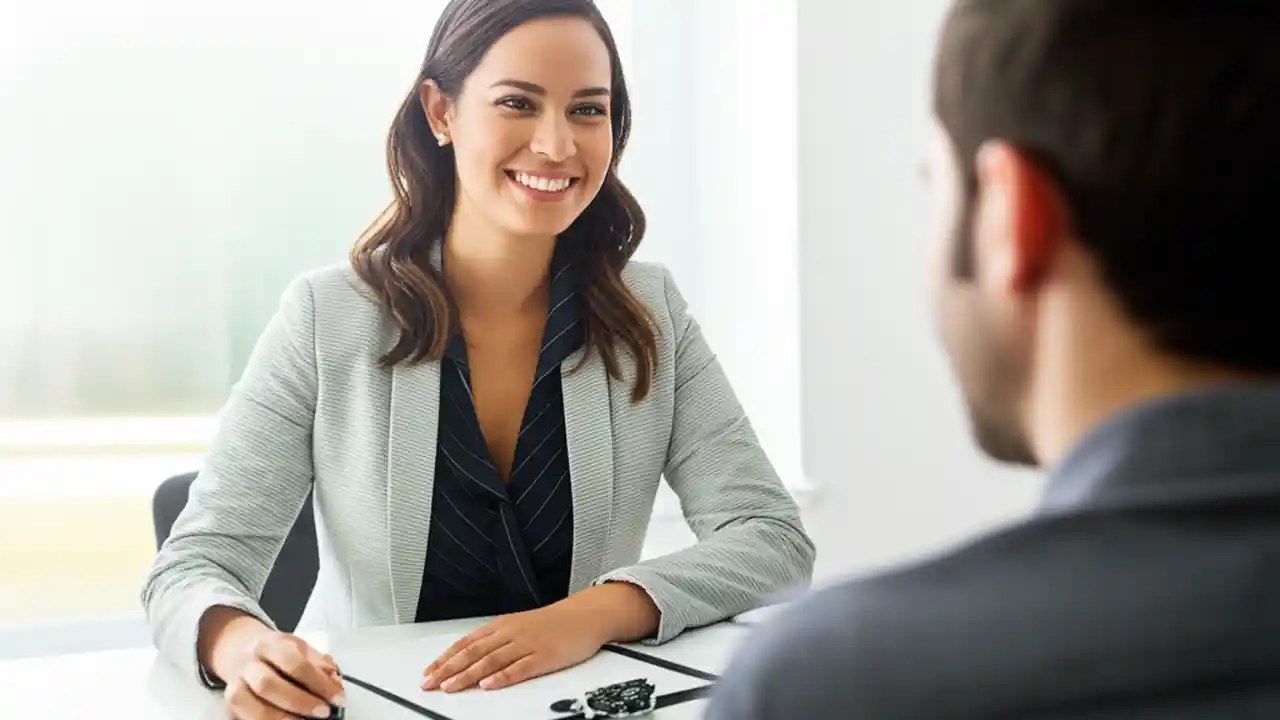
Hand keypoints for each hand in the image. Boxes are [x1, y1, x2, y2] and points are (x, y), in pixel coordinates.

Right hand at [220, 632, 345, 719]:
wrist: (244, 652)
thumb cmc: (280, 654)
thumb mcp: (302, 649)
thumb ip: (320, 665)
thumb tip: (335, 684)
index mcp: (269, 644)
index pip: (294, 662)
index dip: (318, 683)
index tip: (338, 699)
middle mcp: (248, 663)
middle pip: (267, 684)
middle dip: (299, 702)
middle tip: (323, 713)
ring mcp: (234, 684)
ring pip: (247, 704)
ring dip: (278, 718)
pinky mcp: (228, 705)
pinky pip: (240, 718)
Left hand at [420, 603, 605, 692]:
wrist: (584, 616)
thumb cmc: (551, 623)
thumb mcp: (518, 626)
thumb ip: (494, 641)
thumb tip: (467, 657)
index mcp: (501, 626)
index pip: (465, 643)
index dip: (444, 658)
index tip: (428, 673)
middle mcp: (510, 633)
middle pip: (473, 652)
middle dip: (448, 668)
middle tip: (430, 683)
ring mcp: (527, 644)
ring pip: (491, 660)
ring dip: (468, 674)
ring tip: (451, 686)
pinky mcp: (544, 656)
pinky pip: (520, 668)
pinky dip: (502, 677)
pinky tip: (489, 685)